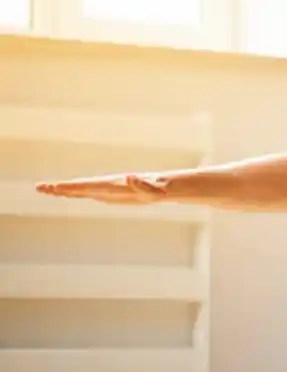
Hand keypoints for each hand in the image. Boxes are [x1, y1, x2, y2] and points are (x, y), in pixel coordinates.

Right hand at [36, 174, 165, 204]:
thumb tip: (131, 177)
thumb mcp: (151, 190)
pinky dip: (73, 193)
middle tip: (40, 188)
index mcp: (112, 185)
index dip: (71, 188)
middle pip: (79, 186)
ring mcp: (105, 188)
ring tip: (44, 190)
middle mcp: (105, 185)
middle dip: (60, 188)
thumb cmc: (157, 189)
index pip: (88, 187)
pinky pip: (86, 193)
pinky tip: (62, 194)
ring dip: (63, 190)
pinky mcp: (107, 193)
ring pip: (80, 189)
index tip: (55, 188)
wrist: (161, 186)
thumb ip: (141, 184)